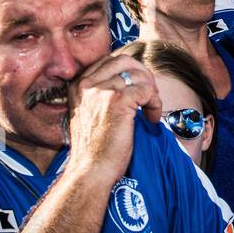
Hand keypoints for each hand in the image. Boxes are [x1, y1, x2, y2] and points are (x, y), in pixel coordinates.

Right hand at [64, 54, 161, 182]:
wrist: (90, 171)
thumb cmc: (94, 150)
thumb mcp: (89, 114)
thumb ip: (100, 95)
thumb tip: (128, 81)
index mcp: (78, 85)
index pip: (109, 61)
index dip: (129, 71)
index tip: (138, 89)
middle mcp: (87, 84)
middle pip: (125, 61)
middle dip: (143, 75)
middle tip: (149, 96)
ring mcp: (102, 90)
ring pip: (139, 75)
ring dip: (152, 92)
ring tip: (151, 111)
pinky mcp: (118, 101)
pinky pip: (147, 90)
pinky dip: (155, 103)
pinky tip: (152, 119)